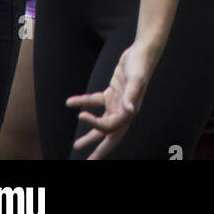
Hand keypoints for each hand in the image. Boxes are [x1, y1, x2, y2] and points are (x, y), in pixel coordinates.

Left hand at [66, 41, 154, 159]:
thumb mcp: (136, 79)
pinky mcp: (112, 93)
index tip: (81, 116)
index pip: (110, 127)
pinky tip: (70, 102)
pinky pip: (95, 102)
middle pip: (109, 136)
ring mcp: (117, 103)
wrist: (142, 51)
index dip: (95, 125)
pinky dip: (83, 103)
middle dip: (98, 150)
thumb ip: (132, 94)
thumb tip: (130, 110)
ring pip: (101, 123)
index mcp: (129, 112)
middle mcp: (123, 111)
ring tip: (77, 145)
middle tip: (88, 163)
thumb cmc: (140, 65)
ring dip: (90, 134)